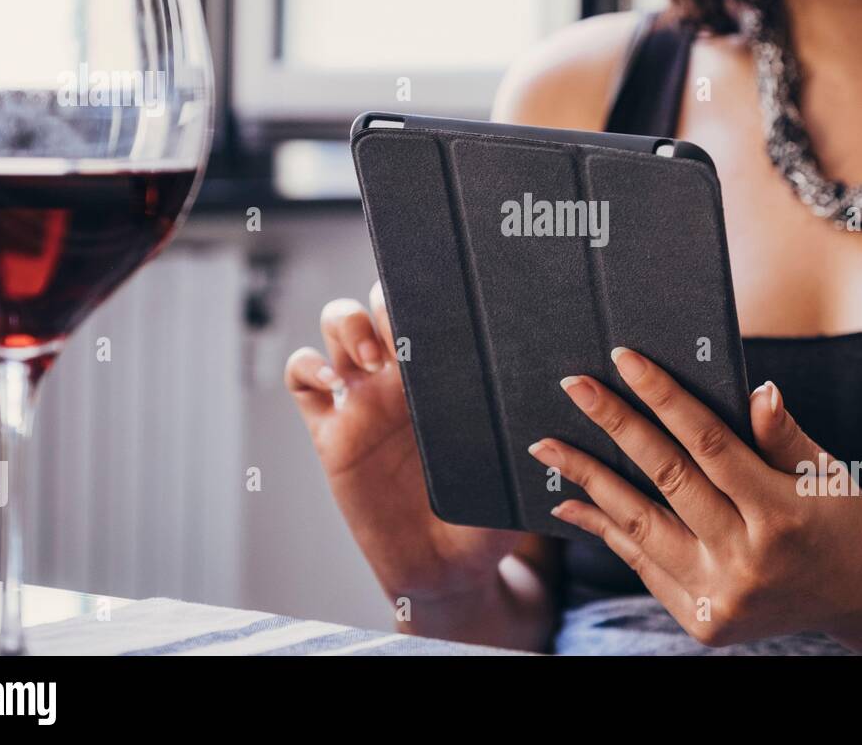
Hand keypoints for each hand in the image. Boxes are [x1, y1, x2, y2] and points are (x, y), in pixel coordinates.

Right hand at [285, 282, 523, 602]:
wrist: (447, 569)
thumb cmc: (487, 515)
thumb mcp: (515, 468)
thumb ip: (524, 433)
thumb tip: (560, 396)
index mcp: (448, 376)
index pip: (432, 309)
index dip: (429, 292)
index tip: (445, 302)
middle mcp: (403, 378)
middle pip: (378, 302)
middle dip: (385, 302)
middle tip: (404, 336)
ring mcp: (363, 400)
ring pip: (338, 326)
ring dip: (348, 325)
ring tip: (371, 358)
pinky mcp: (331, 434)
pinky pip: (302, 381)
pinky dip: (307, 367)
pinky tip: (331, 382)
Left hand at [528, 347, 861, 645]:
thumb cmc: (839, 515)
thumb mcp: (824, 470)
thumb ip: (784, 434)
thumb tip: (758, 389)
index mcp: (782, 514)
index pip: (710, 444)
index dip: (664, 397)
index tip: (625, 359)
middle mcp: (749, 561)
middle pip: (666, 479)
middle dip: (614, 426)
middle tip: (573, 388)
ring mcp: (722, 597)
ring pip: (640, 526)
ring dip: (588, 482)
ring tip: (548, 448)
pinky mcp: (702, 621)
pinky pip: (643, 564)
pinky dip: (605, 530)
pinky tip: (572, 502)